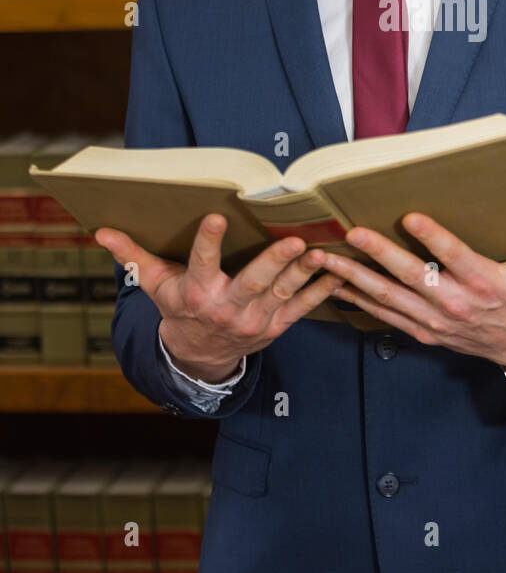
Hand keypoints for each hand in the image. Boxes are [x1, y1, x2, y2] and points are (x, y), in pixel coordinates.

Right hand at [95, 213, 345, 380]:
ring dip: (303, 273)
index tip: (216, 217)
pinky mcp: (276, 327)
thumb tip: (100, 230)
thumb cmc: (178, 307)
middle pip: (252, 283)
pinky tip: (338, 271)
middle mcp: (226, 308)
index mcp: (196, 294)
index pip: (201, 264)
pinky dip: (321, 291)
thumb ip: (132, 255)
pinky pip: (302, 308)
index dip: (208, 242)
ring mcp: (254, 320)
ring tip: (322, 251)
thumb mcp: (154, 283)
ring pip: (282, 294)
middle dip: (273, 262)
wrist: (198, 355)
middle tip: (293, 240)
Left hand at [303, 213, 505, 366]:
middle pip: (412, 277)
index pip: (455, 257)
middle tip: (352, 233)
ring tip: (328, 259)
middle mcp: (457, 303)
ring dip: (357, 278)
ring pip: (391, 298)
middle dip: (379, 255)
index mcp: (486, 283)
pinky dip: (362, 303)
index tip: (410, 216)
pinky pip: (388, 317)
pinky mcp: (426, 332)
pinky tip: (338, 287)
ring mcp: (437, 321)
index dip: (433, 237)